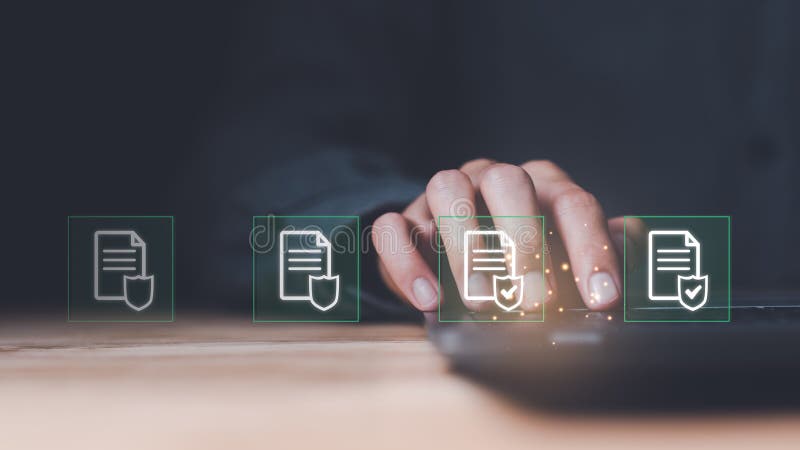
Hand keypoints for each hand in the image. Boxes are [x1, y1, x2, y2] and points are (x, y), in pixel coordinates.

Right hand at [372, 159, 642, 311]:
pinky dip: (408, 262)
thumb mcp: (563, 254)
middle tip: (536, 303)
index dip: (591, 250)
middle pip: (510, 186)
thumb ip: (600, 251)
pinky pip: (395, 228)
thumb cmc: (519, 255)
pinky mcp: (404, 217)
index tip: (603, 299)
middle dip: (525, 244)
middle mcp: (494, 178)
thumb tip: (639, 255)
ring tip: (483, 304)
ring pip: (449, 193)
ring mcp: (444, 193)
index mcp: (542, 184)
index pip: (574, 203)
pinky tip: (429, 301)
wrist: (453, 248)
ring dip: (467, 250)